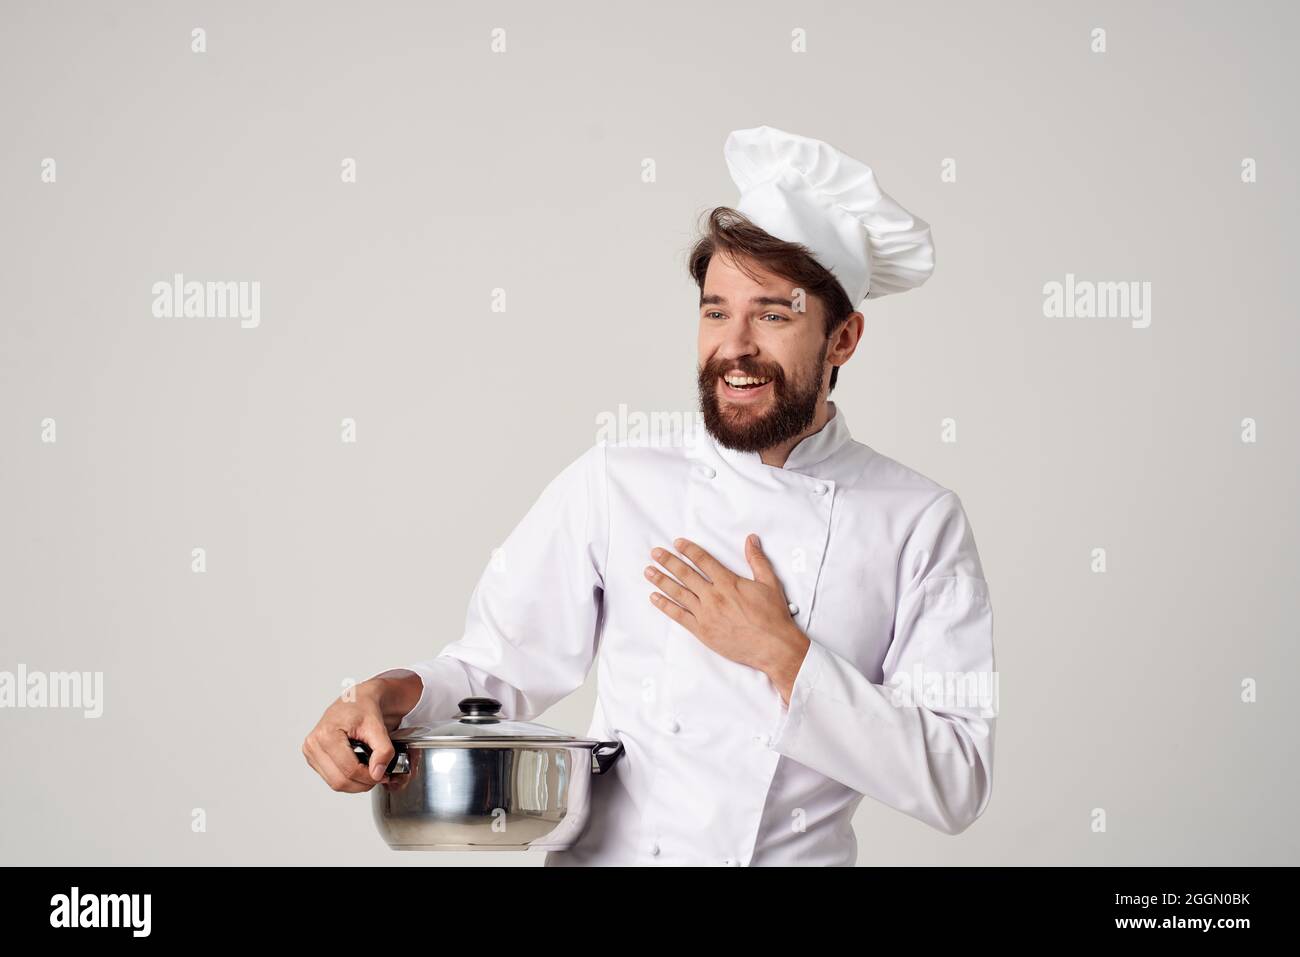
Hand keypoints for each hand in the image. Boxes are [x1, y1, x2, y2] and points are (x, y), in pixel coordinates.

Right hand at [302, 673, 418, 791]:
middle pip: (339, 781)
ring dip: (355, 783)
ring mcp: (311, 752)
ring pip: (334, 783)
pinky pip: (331, 778)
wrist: (356, 699)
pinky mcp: (313, 758)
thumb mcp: (378, 726)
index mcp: (326, 734)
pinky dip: (347, 777)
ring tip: (370, 770)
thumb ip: (382, 750)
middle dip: (362, 783)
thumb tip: (378, 773)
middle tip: (379, 775)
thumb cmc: (363, 707)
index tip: (383, 774)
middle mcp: (314, 744)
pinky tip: (358, 767)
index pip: (349, 769)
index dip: (369, 777)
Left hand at [645, 535, 808, 689]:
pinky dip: (665, 606)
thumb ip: (757, 559)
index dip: (689, 550)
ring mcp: (706, 614)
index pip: (703, 561)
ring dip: (662, 581)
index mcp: (728, 583)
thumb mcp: (769, 583)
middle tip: (655, 553)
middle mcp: (713, 596)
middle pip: (685, 574)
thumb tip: (750, 539)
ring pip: (678, 593)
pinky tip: (654, 598)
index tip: (677, 543)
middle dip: (668, 561)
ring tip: (649, 571)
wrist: (773, 646)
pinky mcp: (702, 631)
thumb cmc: (773, 616)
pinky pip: (679, 616)